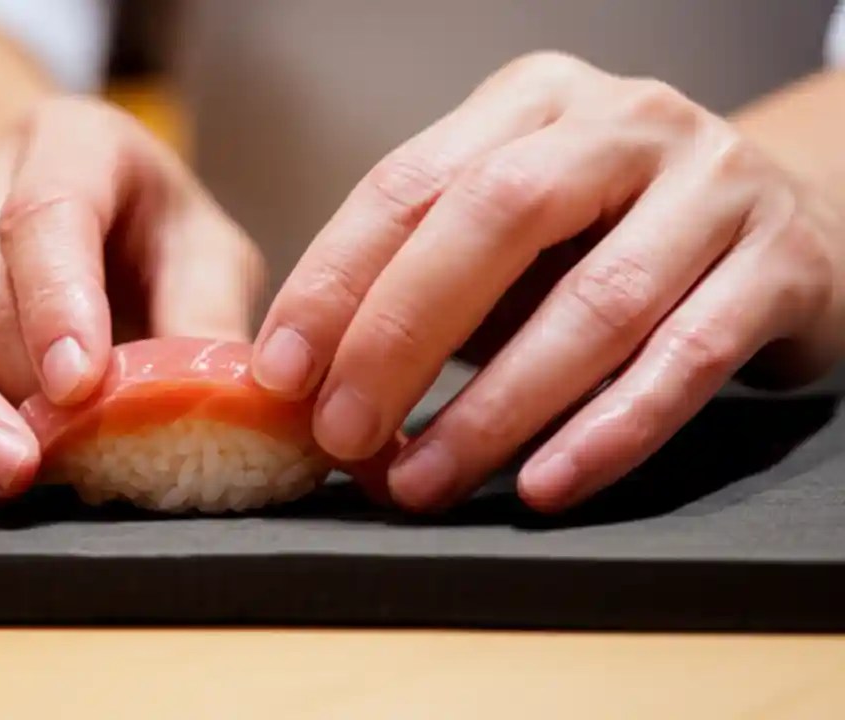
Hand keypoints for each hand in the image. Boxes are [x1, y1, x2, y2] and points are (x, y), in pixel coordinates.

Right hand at [0, 97, 264, 512]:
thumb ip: (207, 314)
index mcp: (67, 144)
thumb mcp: (203, 247)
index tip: (77, 388)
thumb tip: (222, 406)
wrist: (64, 188)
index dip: (57, 304)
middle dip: (13, 383)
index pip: (46, 216)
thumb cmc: (148, 225)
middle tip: (57, 462)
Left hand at [253, 52, 844, 513]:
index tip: (282, 371)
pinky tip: (542, 485)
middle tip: (344, 434)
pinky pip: (687, 361)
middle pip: (495, 221)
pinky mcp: (783, 265)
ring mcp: (715, 187)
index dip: (335, 281)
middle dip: (402, 337)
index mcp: (531, 101)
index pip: (408, 184)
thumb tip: (314, 390)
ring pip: (596, 303)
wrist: (789, 219)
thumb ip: (420, 284)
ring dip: (494, 408)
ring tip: (422, 482)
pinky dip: (606, 432)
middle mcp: (624, 124)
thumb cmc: (606, 237)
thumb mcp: (507, 234)